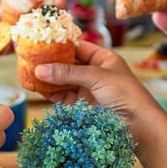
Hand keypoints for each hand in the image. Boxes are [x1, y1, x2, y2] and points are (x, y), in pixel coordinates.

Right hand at [35, 41, 158, 131]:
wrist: (138, 125)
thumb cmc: (125, 93)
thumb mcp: (97, 77)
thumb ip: (68, 73)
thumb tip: (40, 69)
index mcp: (104, 59)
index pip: (78, 47)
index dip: (60, 45)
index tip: (40, 42)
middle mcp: (95, 72)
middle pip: (68, 64)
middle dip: (50, 62)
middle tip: (30, 58)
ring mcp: (88, 89)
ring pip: (63, 81)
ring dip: (48, 78)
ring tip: (29, 73)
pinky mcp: (83, 106)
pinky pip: (63, 96)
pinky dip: (50, 93)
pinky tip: (37, 88)